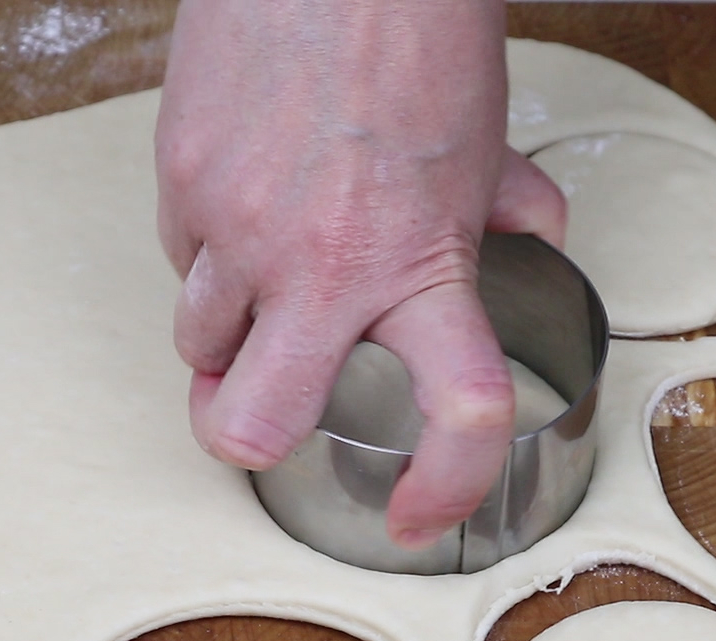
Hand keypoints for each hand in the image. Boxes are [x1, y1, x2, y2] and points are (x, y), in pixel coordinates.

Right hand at [154, 0, 565, 547]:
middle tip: (261, 416)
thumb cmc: (411, 24)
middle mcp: (321, 265)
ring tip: (255, 291)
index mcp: (420, 262)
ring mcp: (237, 226)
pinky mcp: (180, 177)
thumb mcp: (483, 132)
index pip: (456, 410)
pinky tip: (240, 203)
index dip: (446, 485)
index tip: (422, 515)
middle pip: (250, 427)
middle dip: (249, 438)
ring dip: (223, 342)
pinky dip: (205, 254)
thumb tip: (536, 235)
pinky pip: (179, 256)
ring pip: (196, 347)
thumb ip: (505, 204)